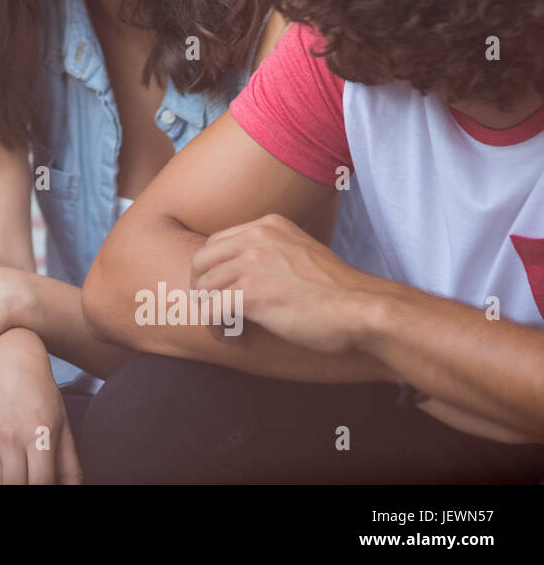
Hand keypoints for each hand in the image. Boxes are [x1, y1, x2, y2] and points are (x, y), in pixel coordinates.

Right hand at [0, 328, 80, 483]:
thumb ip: (69, 462)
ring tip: (13, 482)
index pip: (41, 483)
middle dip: (23, 492)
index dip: (45, 492)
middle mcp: (11, 437)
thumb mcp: (62, 423)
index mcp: (39, 434)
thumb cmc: (40, 391)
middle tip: (29, 484)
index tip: (46, 489)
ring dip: (2, 489)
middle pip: (15, 487)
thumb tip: (74, 489)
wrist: (8, 360)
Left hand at [191, 213, 381, 354]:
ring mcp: (252, 264)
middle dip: (203, 289)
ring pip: (203, 288)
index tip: (222, 292)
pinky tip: (236, 339)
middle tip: (217, 312)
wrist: (363, 310)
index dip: (213, 270)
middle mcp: (256, 238)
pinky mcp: (251, 294)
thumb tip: (241, 271)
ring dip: (211, 312)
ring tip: (230, 329)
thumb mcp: (301, 253)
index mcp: (267, 225)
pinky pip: (211, 311)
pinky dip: (219, 328)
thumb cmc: (338, 292)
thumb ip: (272, 252)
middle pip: (201, 262)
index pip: (216, 243)